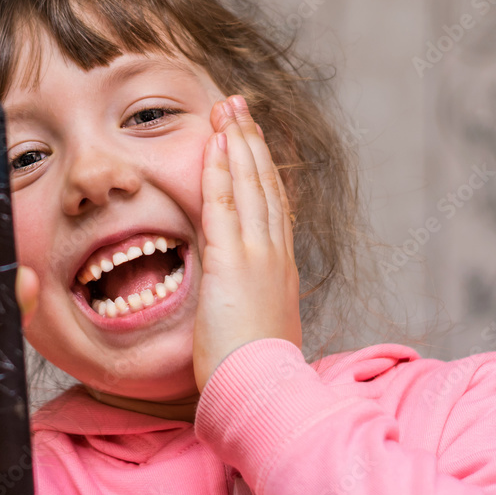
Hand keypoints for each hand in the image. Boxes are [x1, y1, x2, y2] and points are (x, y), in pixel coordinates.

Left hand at [193, 95, 301, 391]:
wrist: (261, 389)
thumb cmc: (256, 367)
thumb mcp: (261, 322)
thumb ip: (255, 296)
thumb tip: (246, 291)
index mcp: (280, 266)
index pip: (273, 204)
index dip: (263, 167)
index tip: (252, 140)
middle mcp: (274, 252)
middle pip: (265, 183)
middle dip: (250, 140)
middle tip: (240, 105)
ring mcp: (256, 254)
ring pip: (249, 185)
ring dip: (237, 142)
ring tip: (228, 109)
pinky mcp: (232, 262)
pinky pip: (225, 205)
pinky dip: (220, 171)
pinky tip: (215, 144)